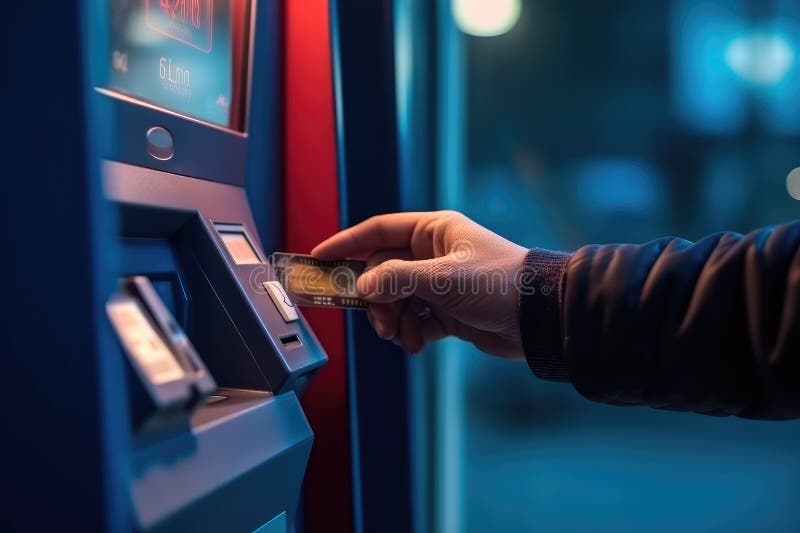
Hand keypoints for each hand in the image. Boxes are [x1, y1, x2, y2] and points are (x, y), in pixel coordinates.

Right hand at [311, 211, 528, 358]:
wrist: (539, 319)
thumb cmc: (499, 283)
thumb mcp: (443, 278)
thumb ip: (397, 279)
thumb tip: (363, 285)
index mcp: (434, 232)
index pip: (379, 231)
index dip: (347, 243)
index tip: (320, 258)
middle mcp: (433, 255)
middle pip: (384, 272)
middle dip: (378, 298)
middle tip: (379, 322)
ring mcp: (439, 284)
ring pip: (396, 299)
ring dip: (394, 320)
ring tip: (403, 337)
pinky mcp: (448, 311)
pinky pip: (414, 320)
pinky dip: (411, 333)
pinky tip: (418, 344)